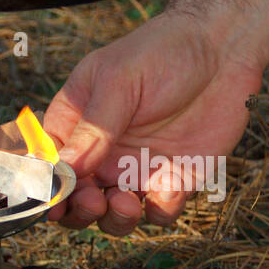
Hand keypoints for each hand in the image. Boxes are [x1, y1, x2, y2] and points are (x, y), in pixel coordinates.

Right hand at [43, 11, 263, 234]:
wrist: (223, 49)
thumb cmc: (163, 52)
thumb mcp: (119, 81)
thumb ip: (93, 127)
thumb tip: (64, 168)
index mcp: (76, 124)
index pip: (48, 165)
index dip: (45, 188)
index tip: (52, 199)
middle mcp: (103, 153)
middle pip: (76, 201)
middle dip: (78, 210)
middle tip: (93, 200)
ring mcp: (138, 169)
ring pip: (115, 216)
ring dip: (115, 219)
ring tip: (126, 202)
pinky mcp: (175, 179)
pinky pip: (161, 211)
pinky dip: (161, 208)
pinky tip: (170, 185)